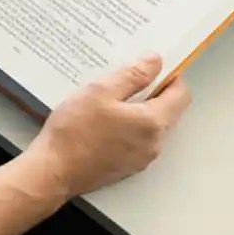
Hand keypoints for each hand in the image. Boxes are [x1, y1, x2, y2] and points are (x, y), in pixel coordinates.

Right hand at [24, 55, 191, 198]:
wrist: (52, 173)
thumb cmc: (74, 131)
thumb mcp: (101, 91)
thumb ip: (133, 74)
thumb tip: (156, 61)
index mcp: (152, 123)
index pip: (181, 95)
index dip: (172, 77)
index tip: (154, 66)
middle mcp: (153, 144)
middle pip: (169, 111)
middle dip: (156, 92)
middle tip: (129, 78)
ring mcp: (140, 159)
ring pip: (152, 127)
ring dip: (141, 110)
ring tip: (113, 97)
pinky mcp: (126, 168)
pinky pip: (138, 141)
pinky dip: (130, 127)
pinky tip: (105, 119)